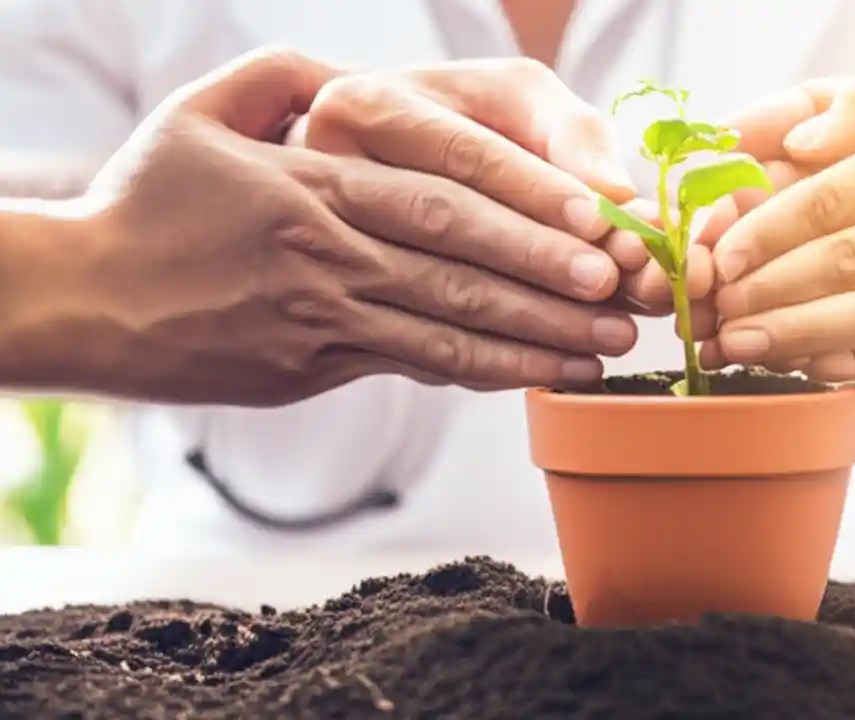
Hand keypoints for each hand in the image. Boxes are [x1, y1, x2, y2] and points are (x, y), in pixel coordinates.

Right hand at [42, 50, 623, 404]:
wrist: (87, 301)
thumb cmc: (151, 201)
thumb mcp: (206, 110)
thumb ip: (290, 77)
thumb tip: (362, 74)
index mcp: (312, 179)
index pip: (442, 190)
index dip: (526, 209)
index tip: (596, 223)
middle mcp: (327, 250)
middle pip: (461, 264)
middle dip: (551, 280)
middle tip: (627, 292)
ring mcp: (324, 315)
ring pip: (450, 327)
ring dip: (536, 339)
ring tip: (606, 346)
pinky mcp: (318, 365)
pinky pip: (416, 367)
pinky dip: (483, 372)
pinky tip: (537, 374)